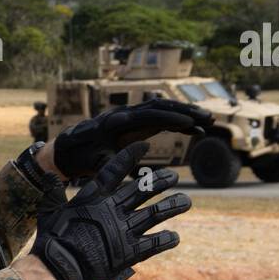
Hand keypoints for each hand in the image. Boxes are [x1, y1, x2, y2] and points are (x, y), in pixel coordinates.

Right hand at [30, 142, 190, 279]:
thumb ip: (52, 194)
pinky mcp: (131, 252)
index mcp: (93, 198)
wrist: (60, 269)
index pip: (114, 171)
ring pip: (155, 214)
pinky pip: (155, 243)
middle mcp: (112, 210)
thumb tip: (48, 176)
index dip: (130, 157)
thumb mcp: (48, 213)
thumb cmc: (51, 241)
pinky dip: (166, 239)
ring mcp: (124, 230)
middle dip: (159, 181)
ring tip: (186, 201)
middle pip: (142, 190)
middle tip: (173, 175)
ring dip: (171, 206)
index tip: (144, 147)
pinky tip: (176, 236)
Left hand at [52, 98, 211, 178]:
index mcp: (116, 122)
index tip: (191, 124)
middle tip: (209, 117)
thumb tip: (133, 173)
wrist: (69, 148)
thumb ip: (113, 166)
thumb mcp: (95, 165)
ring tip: (209, 120)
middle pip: (160, 106)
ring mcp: (130, 115)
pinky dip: (177, 122)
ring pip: (162, 109)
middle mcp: (125, 114)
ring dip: (185, 113)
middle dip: (185, 111)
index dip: (170, 119)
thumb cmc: (83, 158)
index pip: (149, 115)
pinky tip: (194, 131)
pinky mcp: (135, 121)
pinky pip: (159, 117)